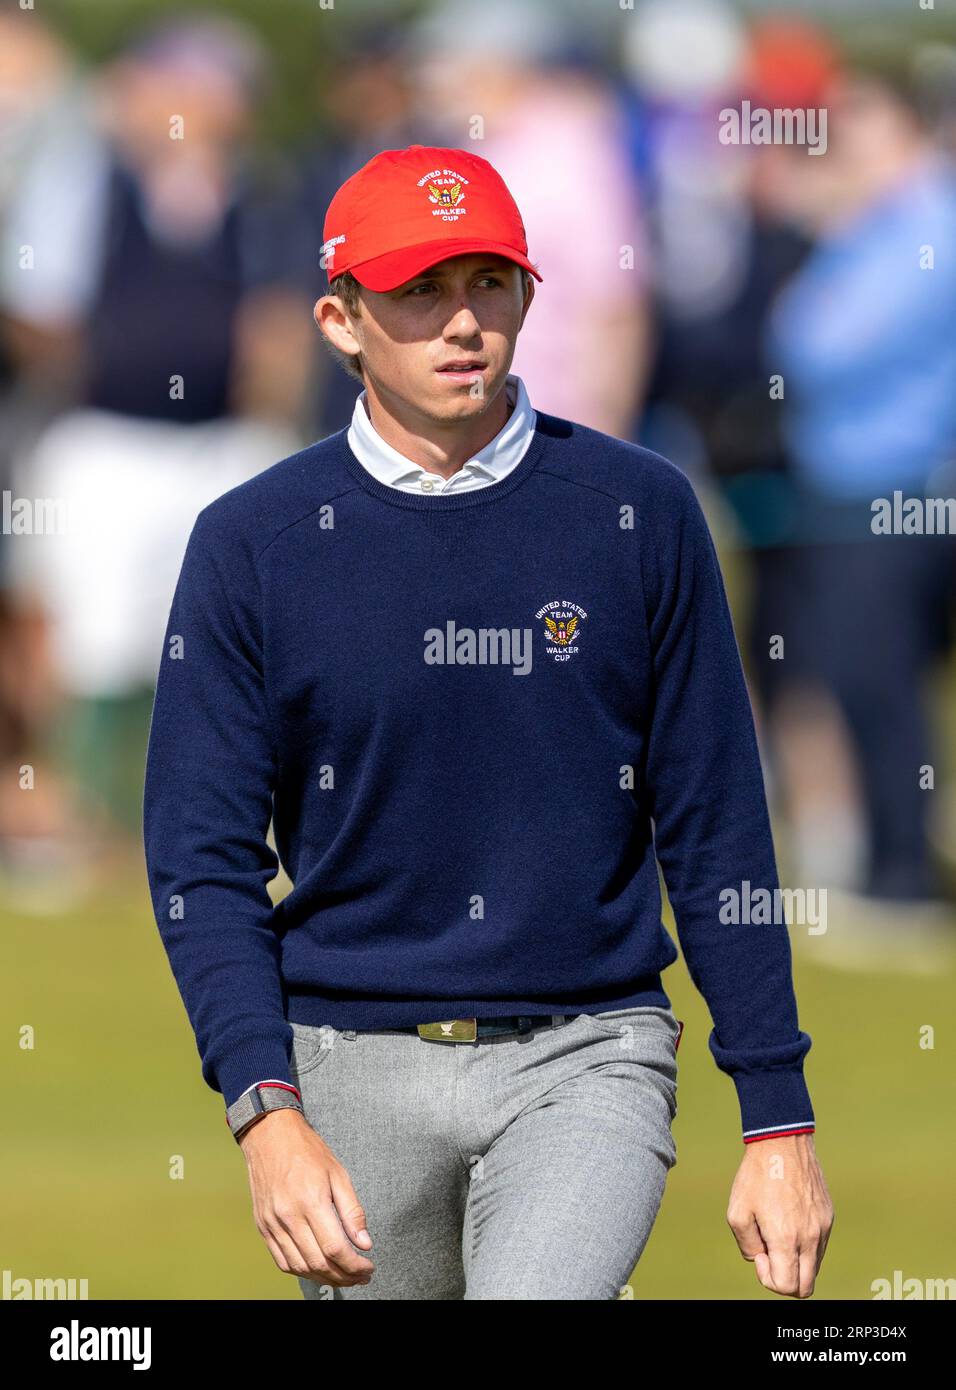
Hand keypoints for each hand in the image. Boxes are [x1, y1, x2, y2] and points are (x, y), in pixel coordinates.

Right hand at [240, 1108, 374, 1288]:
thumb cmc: (305, 1150)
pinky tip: (316, 1268)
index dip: (355, 1265)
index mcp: (311, 1201)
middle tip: (360, 1275)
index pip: (335, 1249)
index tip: (368, 1267)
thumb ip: (352, 1211)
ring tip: (342, 1275)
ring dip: (324, 1278)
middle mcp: (289, 1216)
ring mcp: (272, 1224)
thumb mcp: (338, 1173)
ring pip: (299, 1266)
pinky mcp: (263, 1226)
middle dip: (344, 1276)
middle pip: (319, 1263)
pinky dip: (301, 1270)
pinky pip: (281, 1260)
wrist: (270, 1135)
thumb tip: (364, 1242)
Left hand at [727, 1132, 833, 1296]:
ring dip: (795, 1261)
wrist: (782, 1142)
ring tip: (776, 1231)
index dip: (768, 1280)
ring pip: (813, 1267)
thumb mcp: (737, 1213)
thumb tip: (762, 1260)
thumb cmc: (756, 1177)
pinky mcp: (828, 1217)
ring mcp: (823, 1227)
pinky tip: (788, 1219)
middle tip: (768, 1251)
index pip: (787, 1286)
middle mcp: (811, 1237)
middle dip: (785, 1280)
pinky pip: (819, 1246)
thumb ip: (748, 1247)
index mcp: (787, 1239)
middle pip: (806, 1287)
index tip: (759, 1254)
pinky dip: (804, 1245)